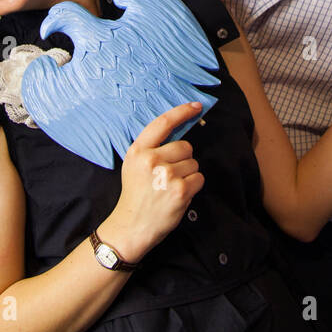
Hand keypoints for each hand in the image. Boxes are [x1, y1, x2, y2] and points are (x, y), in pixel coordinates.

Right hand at [101, 102, 204, 263]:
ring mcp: (166, 175)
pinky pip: (199, 178)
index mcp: (138, 150)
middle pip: (185, 146)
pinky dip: (193, 186)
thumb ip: (152, 148)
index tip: (196, 106)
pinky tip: (179, 195)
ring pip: (193, 163)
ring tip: (170, 187)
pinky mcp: (180, 190)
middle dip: (183, 159)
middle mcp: (151, 160)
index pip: (163, 123)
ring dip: (188, 174)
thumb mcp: (134, 165)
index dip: (182, 112)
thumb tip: (180, 132)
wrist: (132, 225)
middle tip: (169, 175)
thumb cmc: (136, 194)